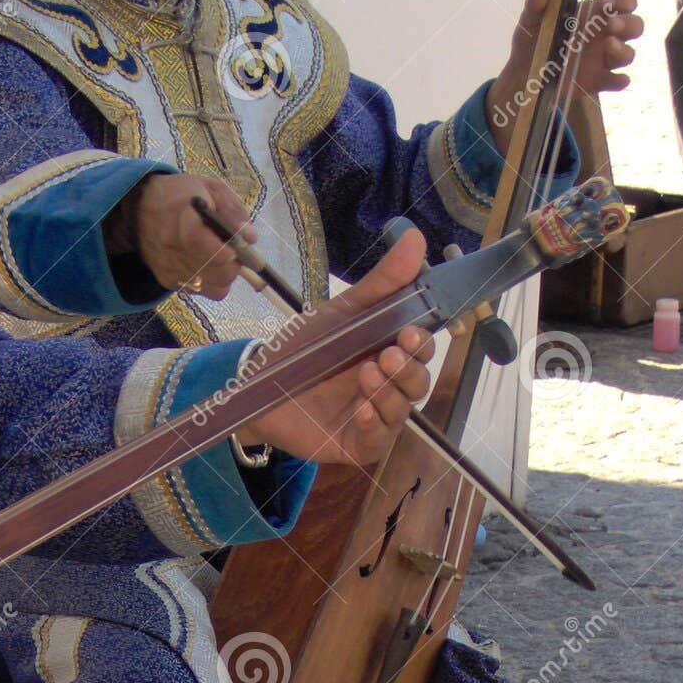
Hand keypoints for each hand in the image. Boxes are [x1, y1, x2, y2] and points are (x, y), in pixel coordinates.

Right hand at [132, 173, 254, 298]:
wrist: (139, 209)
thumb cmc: (181, 196)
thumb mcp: (210, 189)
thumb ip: (233, 212)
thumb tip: (251, 238)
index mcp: (185, 220)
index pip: (218, 253)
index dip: (234, 251)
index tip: (237, 242)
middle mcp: (174, 249)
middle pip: (221, 275)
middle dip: (234, 265)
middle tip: (232, 250)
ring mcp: (170, 269)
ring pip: (215, 288)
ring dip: (224, 275)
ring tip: (218, 256)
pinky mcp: (168, 282)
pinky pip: (202, 291)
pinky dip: (210, 280)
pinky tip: (203, 263)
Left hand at [237, 228, 434, 470]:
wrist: (258, 384)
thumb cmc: (302, 349)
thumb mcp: (341, 313)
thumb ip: (380, 283)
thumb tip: (416, 239)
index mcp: (388, 352)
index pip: (422, 349)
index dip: (423, 342)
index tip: (411, 330)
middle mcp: (387, 386)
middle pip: (418, 381)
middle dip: (409, 368)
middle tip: (388, 354)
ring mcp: (373, 417)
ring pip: (402, 410)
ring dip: (391, 392)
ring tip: (367, 373)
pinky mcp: (354, 444)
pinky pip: (377, 440)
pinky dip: (375, 424)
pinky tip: (363, 409)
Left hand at [487, 0, 642, 151]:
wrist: (522, 75)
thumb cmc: (531, 42)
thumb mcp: (530, 21)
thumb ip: (535, 5)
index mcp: (594, 14)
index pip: (622, 2)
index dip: (626, 0)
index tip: (616, 2)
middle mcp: (604, 36)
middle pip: (634, 26)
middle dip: (627, 24)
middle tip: (610, 25)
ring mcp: (602, 60)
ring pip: (628, 54)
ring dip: (623, 50)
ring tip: (607, 46)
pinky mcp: (596, 82)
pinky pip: (617, 82)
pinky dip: (620, 81)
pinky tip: (615, 80)